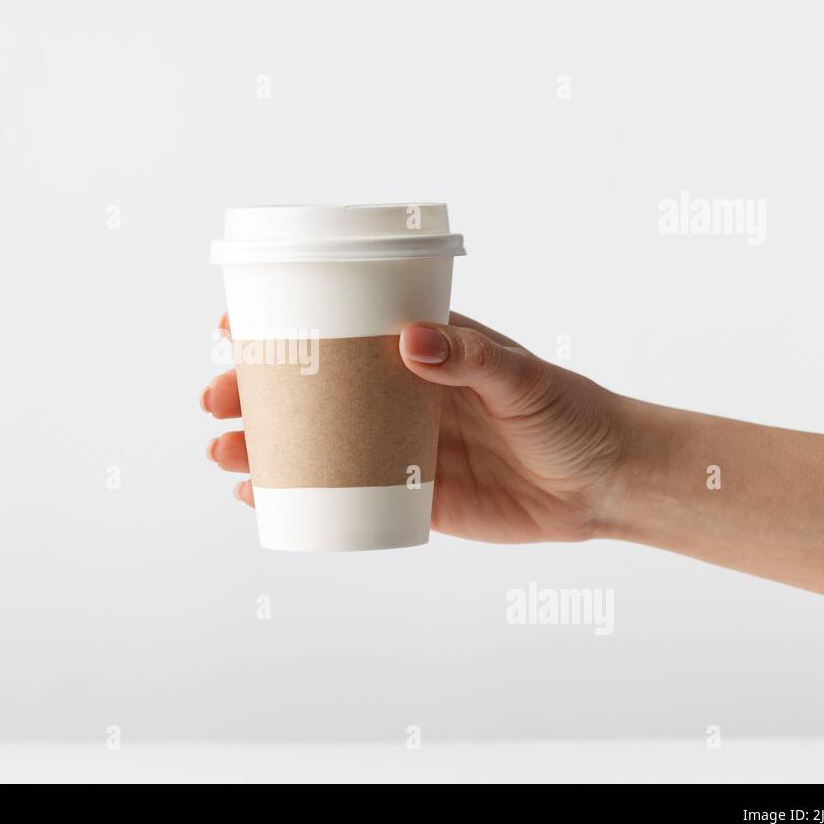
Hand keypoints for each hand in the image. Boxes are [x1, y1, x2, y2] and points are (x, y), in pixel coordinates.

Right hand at [201, 311, 631, 542]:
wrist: (606, 485)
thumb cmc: (571, 414)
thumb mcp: (522, 377)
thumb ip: (470, 358)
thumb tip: (410, 342)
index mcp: (417, 349)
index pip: (337, 329)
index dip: (280, 326)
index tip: (231, 325)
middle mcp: (398, 394)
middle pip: (308, 389)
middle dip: (252, 392)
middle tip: (216, 399)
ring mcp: (398, 446)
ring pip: (314, 442)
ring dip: (263, 446)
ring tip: (224, 452)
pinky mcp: (410, 496)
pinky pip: (341, 495)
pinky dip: (296, 496)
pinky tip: (257, 498)